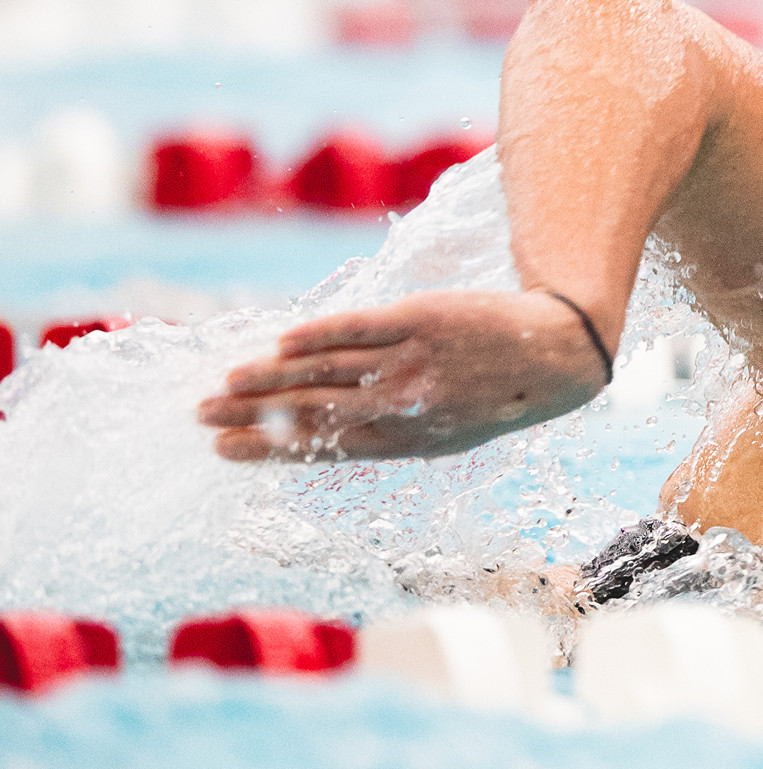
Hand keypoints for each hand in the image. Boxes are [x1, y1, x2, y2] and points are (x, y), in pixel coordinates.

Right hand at [199, 290, 611, 461]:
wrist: (554, 355)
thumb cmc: (496, 396)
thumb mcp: (447, 434)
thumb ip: (391, 430)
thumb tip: (332, 431)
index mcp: (406, 440)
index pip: (323, 447)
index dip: (269, 449)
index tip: (222, 449)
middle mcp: (402, 405)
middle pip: (312, 411)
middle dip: (252, 413)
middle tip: (201, 413)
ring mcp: (408, 362)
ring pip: (326, 370)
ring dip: (269, 375)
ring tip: (225, 380)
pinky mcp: (418, 320)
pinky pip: (357, 328)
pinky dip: (317, 335)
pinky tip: (281, 340)